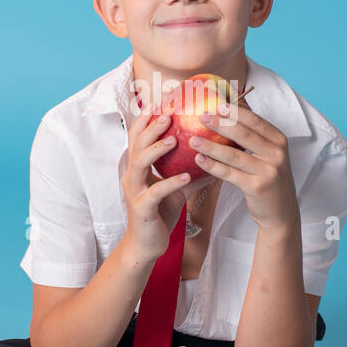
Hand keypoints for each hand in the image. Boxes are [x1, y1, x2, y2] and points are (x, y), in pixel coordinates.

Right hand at [121, 100, 205, 262]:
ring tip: (174, 140)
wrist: (147, 244)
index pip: (138, 136)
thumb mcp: (176, 188)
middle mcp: (132, 175)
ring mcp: (135, 191)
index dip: (146, 118)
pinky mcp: (142, 208)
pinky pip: (155, 192)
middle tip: (169, 114)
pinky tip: (187, 176)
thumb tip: (214, 155)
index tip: (161, 102)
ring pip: (140, 163)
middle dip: (151, 127)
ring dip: (156, 149)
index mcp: (138, 167)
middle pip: (136, 143)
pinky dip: (171, 183)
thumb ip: (189, 170)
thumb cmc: (160, 213)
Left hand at [187, 101, 297, 230]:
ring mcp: (268, 171)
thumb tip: (230, 110)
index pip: (255, 121)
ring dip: (211, 146)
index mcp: (279, 140)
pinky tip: (199, 160)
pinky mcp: (256, 187)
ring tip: (193, 139)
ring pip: (234, 154)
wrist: (281, 211)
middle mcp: (276, 154)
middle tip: (201, 117)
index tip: (217, 105)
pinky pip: (229, 173)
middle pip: (244, 134)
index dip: (235, 112)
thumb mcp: (269, 154)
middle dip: (220, 124)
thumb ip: (254, 135)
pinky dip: (212, 166)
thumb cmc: (269, 178)